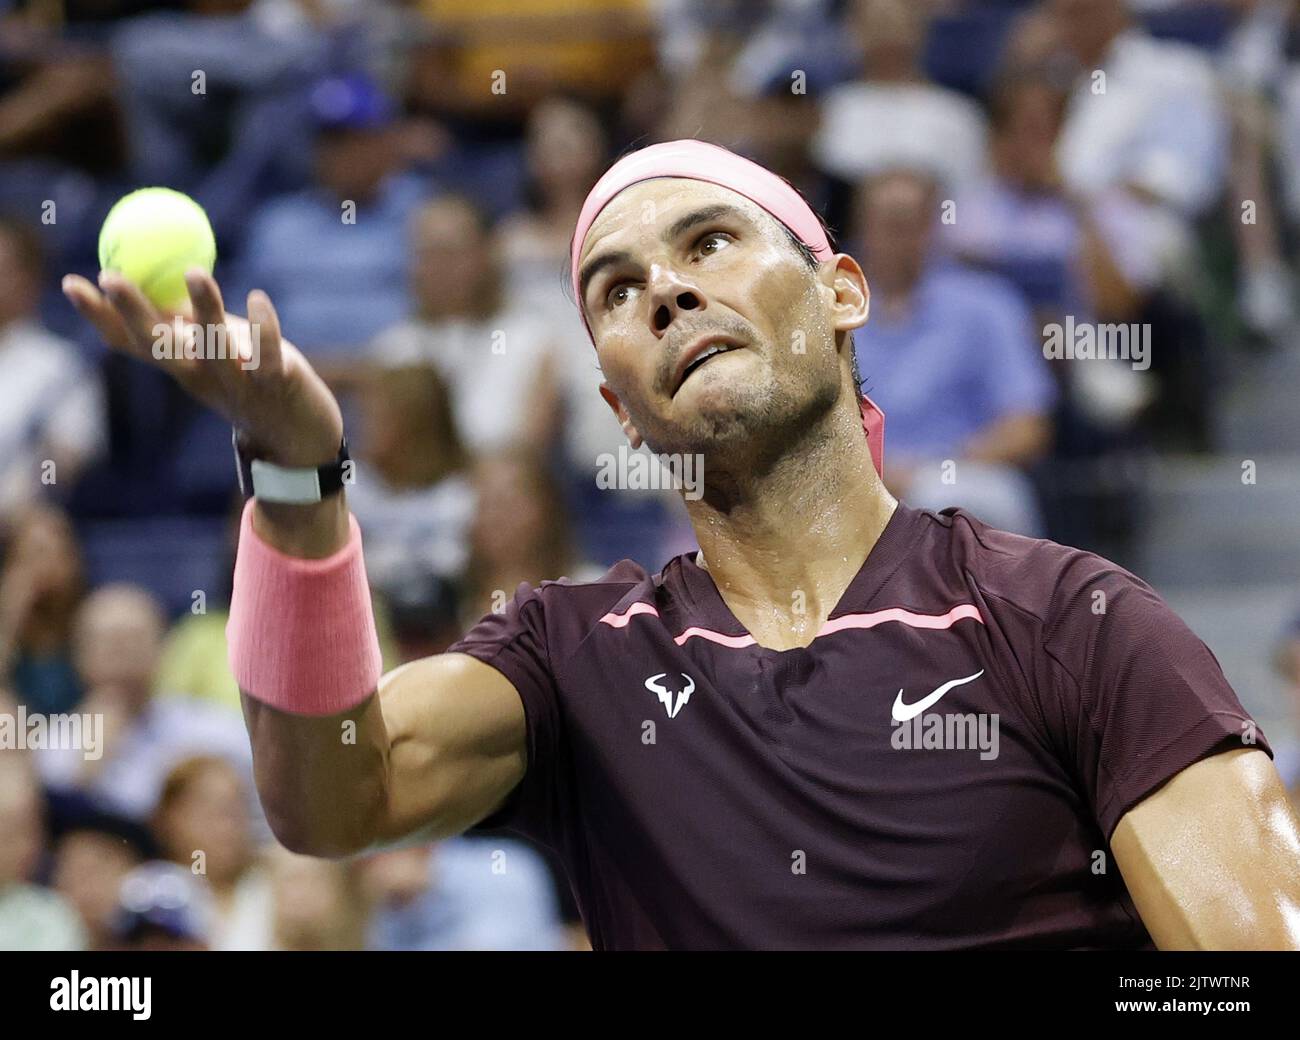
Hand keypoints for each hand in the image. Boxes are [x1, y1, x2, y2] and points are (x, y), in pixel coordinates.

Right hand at [62, 269, 342, 467]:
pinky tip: (258, 300)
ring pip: (214, 348)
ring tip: (194, 273)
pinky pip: (267, 356)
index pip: (131, 342)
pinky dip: (263, 329)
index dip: (99, 316)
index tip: (69, 282)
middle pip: (160, 346)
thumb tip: (159, 275)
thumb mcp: (214, 353)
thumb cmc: (254, 382)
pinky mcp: (277, 384)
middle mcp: (202, 376)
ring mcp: (238, 383)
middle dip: (133, 313)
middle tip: (110, 277)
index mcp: (182, 366)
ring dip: (205, 311)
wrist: (300, 438)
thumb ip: (187, 325)